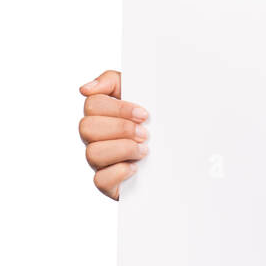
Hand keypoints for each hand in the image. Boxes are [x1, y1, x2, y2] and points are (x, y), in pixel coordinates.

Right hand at [78, 69, 148, 200]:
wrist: (181, 155)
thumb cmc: (157, 121)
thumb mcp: (141, 93)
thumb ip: (112, 81)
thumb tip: (85, 89)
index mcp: (103, 114)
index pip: (92, 104)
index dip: (118, 109)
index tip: (144, 114)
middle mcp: (96, 137)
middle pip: (87, 127)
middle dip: (120, 129)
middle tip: (145, 133)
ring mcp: (100, 161)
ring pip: (92, 153)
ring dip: (123, 149)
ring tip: (145, 150)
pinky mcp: (108, 184)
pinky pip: (100, 180)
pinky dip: (120, 172)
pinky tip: (136, 167)